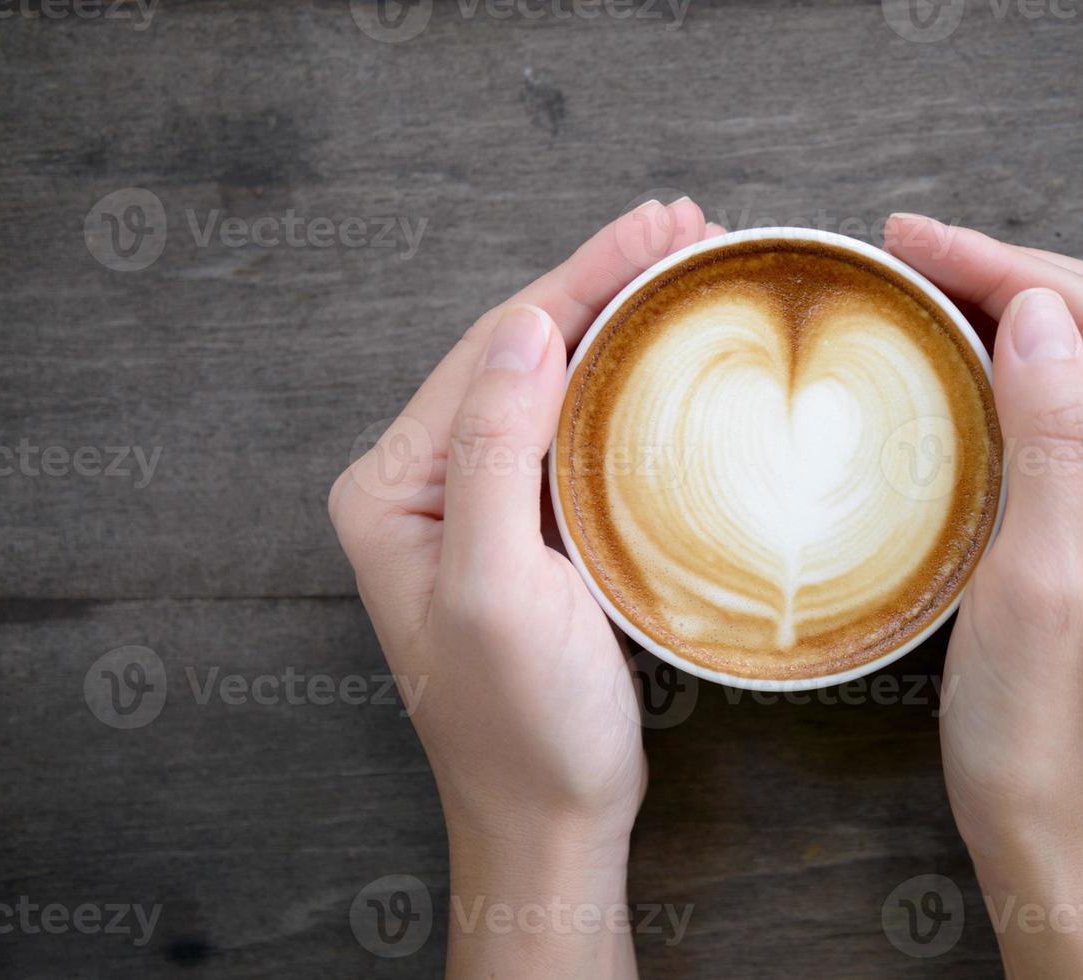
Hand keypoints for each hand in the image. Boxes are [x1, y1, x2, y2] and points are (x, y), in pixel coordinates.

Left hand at [329, 198, 722, 977]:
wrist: (550, 818)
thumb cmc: (520, 725)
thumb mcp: (497, 588)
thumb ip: (497, 453)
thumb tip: (525, 329)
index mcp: (394, 486)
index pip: (491, 351)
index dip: (576, 278)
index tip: (656, 227)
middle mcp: (428, 483)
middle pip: (521, 353)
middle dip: (603, 283)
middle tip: (687, 227)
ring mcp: (481, 505)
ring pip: (554, 384)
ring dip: (618, 322)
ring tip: (686, 266)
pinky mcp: (532, 530)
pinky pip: (577, 433)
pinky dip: (624, 384)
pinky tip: (663, 353)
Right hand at [886, 214, 1082, 977]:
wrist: (1056, 827)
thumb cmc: (1045, 729)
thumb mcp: (1042, 580)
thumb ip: (1055, 436)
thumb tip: (1036, 308)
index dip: (999, 263)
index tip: (906, 239)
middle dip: (1004, 265)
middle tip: (903, 246)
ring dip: (1007, 304)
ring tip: (922, 282)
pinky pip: (1062, 409)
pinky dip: (1007, 363)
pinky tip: (955, 360)